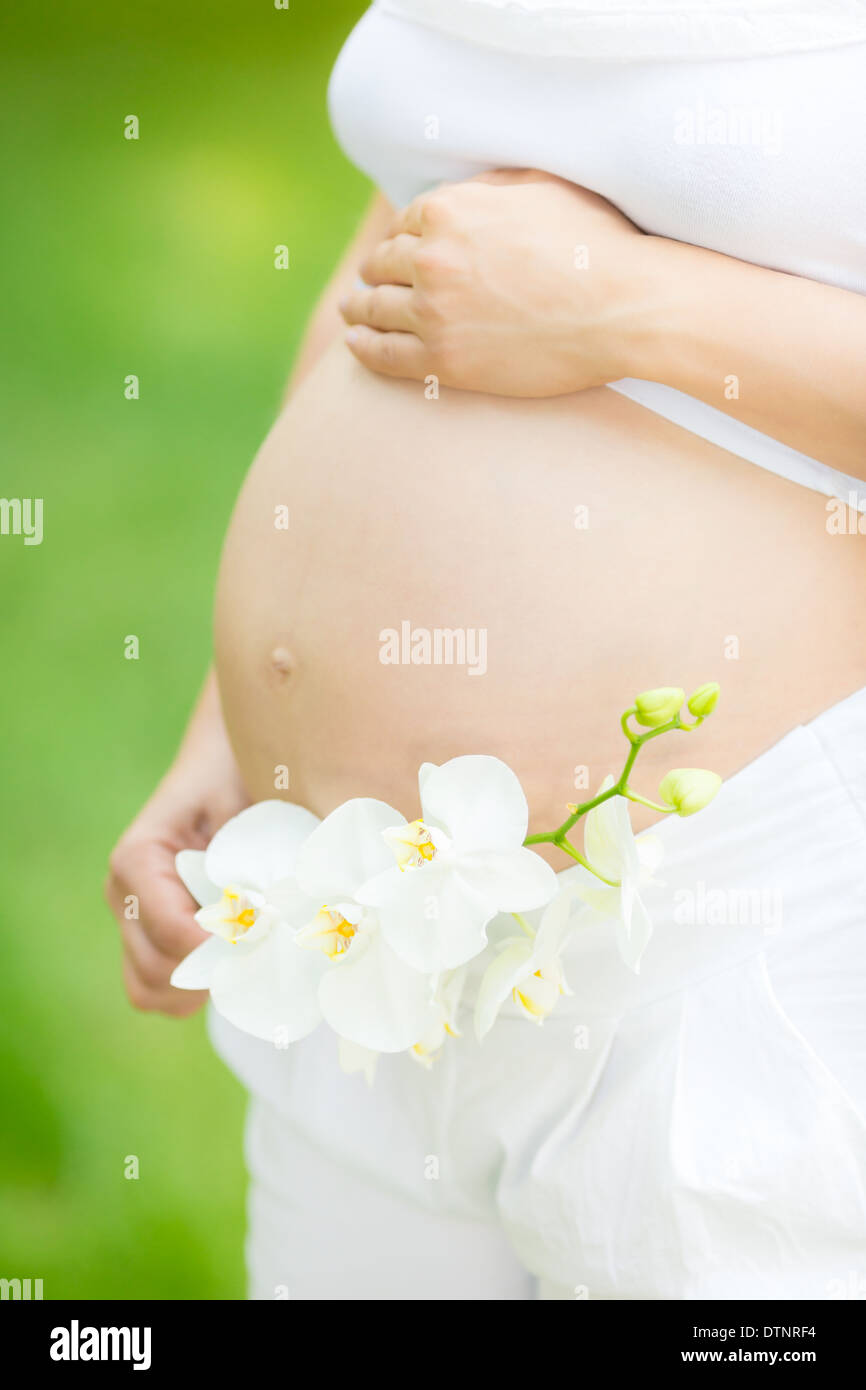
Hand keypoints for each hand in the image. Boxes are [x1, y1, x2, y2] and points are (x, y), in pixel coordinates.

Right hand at [105, 685, 249, 1014]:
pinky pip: (158, 990)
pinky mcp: (149, 934)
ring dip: (205, 984)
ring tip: (255, 958)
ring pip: (152, 990)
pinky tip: (239, 961)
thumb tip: (299, 909)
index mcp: (141, 857)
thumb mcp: (255, 797)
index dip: (225, 944)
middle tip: (271, 951)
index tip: (275, 935)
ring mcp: (132, 917)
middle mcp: (124, 891)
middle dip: (217, 970)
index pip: (172, 929)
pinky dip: (197, 990)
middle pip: (157, 972)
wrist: (230, 751)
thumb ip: (266, 850)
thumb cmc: (247, 768)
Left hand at [340, 170, 658, 395]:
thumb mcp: (540, 186)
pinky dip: (363, 347)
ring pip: (374, 309)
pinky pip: (382, 355)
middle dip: (376, 272)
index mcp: (448, 210)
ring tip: (352, 311)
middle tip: (367, 283)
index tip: (398, 251)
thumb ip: (488, 185)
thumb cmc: (594, 244)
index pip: (404, 224)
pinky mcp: (442, 362)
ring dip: (359, 308)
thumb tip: (459, 187)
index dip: (401, 238)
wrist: (621, 309)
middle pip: (383, 265)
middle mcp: (429, 259)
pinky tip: (355, 342)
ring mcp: (432, 314)